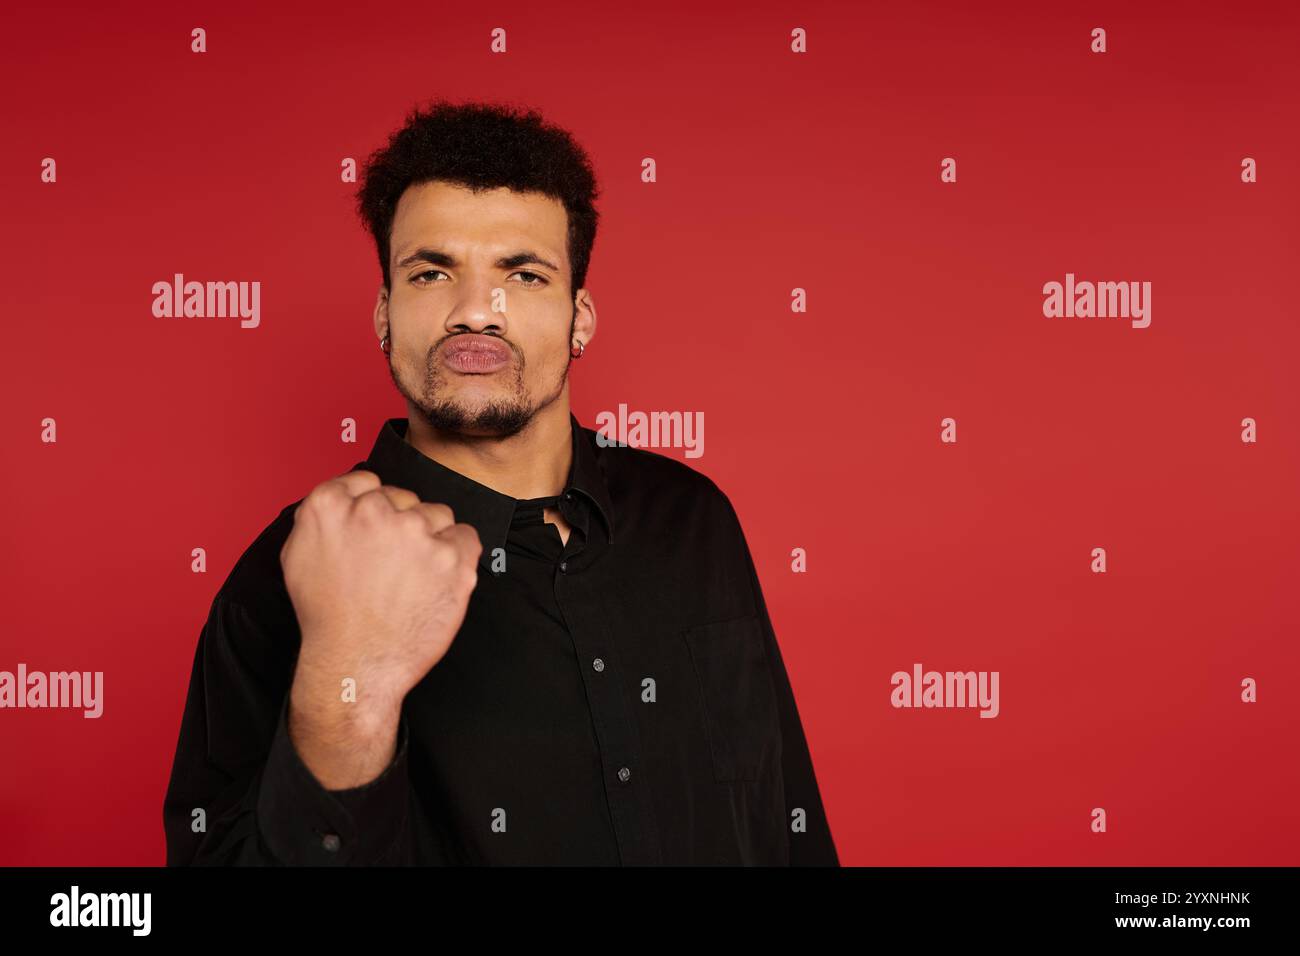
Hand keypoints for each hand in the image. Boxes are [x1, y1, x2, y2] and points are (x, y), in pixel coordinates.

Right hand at [280, 469, 482, 723]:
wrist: (355, 664)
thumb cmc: (327, 617)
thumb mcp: (299, 554)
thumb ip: (324, 514)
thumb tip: (348, 496)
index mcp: (329, 506)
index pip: (367, 482)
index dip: (372, 507)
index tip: (374, 532)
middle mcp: (374, 511)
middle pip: (403, 497)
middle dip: (400, 525)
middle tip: (389, 565)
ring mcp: (416, 533)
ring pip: (436, 514)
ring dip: (430, 538)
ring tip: (411, 577)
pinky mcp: (451, 558)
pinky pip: (466, 537)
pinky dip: (458, 554)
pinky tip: (437, 578)